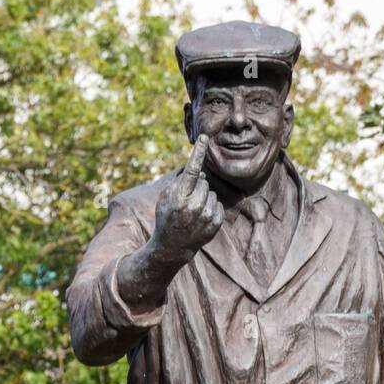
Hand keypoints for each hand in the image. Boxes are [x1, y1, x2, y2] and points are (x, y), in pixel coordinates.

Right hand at [151, 134, 223, 263]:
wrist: (172, 246)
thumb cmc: (167, 216)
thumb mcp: (166, 197)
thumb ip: (180, 181)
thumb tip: (200, 171)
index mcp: (179, 197)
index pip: (192, 169)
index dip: (198, 152)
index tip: (205, 137)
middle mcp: (194, 206)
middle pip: (204, 181)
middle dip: (197, 186)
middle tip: (187, 199)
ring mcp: (206, 216)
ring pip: (212, 192)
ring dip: (204, 197)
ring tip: (193, 210)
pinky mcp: (215, 224)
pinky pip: (218, 204)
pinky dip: (210, 207)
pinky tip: (201, 217)